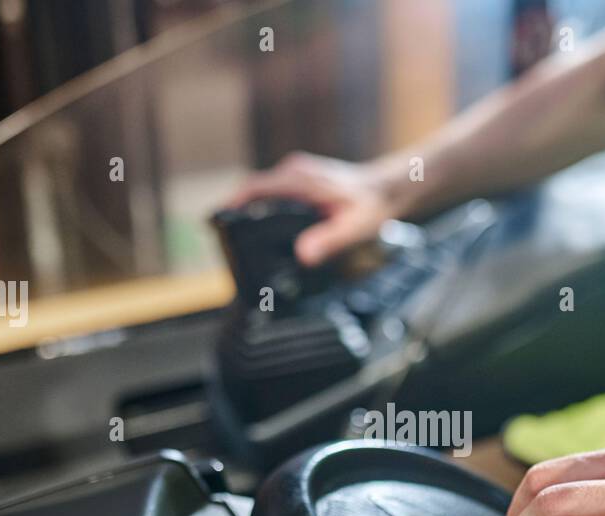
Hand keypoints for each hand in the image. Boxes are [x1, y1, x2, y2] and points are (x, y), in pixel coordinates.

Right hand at [224, 152, 406, 266]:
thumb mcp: (353, 228)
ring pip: (262, 189)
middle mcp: (295, 171)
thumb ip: (329, 241)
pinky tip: (258, 226)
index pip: (256, 187)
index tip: (216, 219)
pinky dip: (261, 206)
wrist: (387, 189)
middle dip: (235, 210)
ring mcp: (296, 173)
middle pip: (253, 189)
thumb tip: (303, 255)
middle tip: (222, 237)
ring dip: (247, 208)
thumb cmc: (372, 206)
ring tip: (234, 235)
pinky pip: (272, 191)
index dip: (233, 203)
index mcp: (302, 180)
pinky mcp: (299, 179)